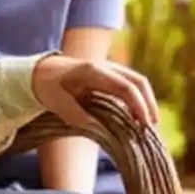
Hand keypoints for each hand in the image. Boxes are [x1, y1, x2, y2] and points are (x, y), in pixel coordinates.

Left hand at [32, 55, 158, 128]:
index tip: (143, 125)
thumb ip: (73, 113)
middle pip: (137, 81)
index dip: (138, 105)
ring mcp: (109, 70)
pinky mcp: (110, 76)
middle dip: (149, 103)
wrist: (42, 71)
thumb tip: (95, 127)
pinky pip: (130, 86)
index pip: (124, 87)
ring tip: (149, 125)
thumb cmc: (47, 86)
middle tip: (152, 127)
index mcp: (93, 71)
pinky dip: (138, 100)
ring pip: (137, 82)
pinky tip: (138, 117)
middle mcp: (105, 67)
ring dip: (146, 102)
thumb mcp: (54, 101)